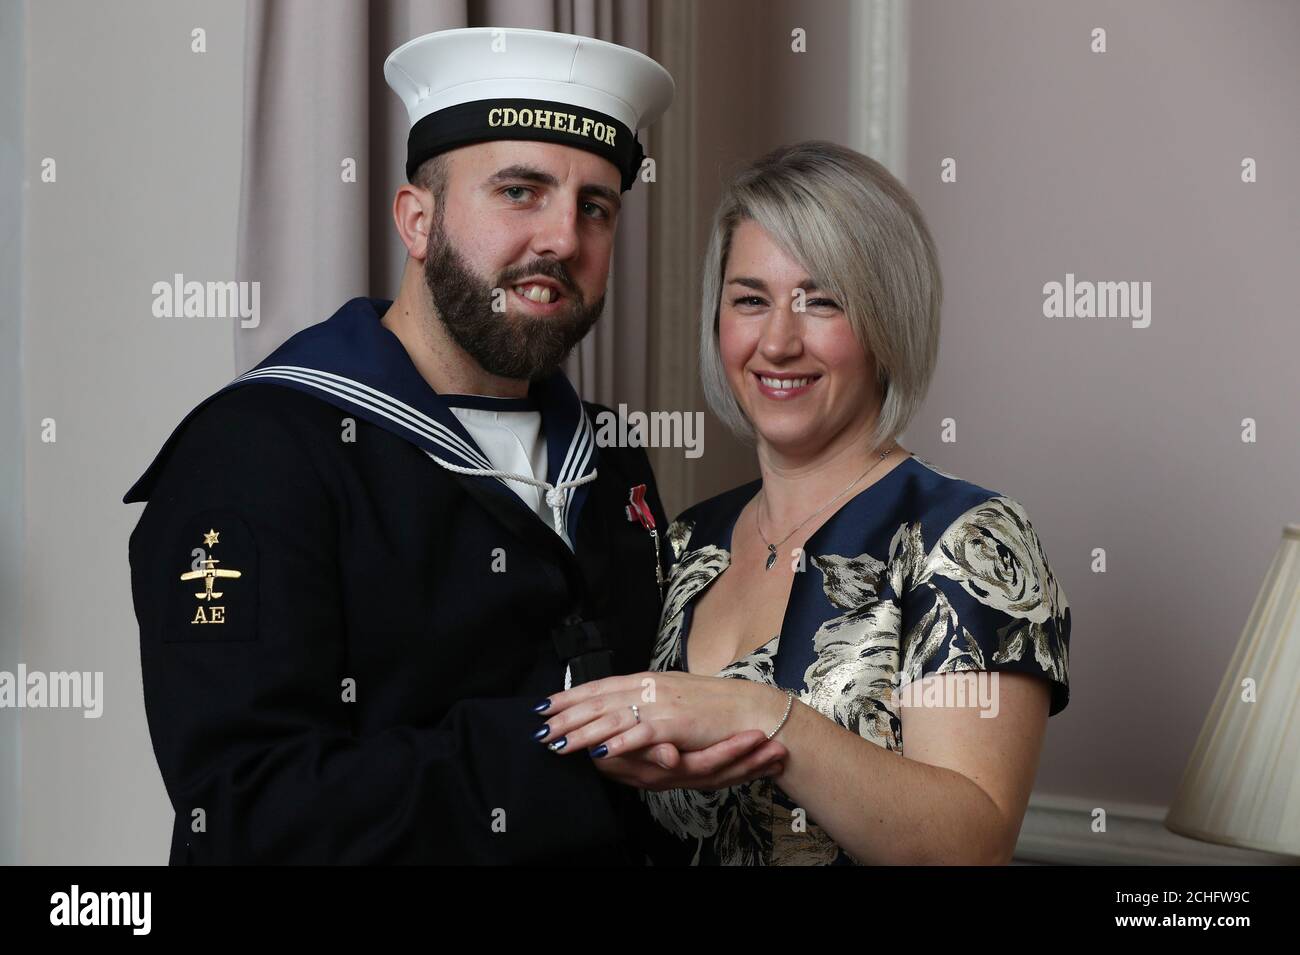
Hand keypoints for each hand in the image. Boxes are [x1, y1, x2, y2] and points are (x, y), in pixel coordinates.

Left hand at [534, 670, 787, 757]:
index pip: (601, 686)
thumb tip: (621, 702)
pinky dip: (617, 743)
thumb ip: (646, 698)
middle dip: (566, 714)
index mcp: (648, 680)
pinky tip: (598, 752)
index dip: (571, 695)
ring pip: (612, 717)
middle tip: (540, 725)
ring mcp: (661, 704)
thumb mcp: (673, 695)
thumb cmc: (713, 706)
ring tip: (557, 741)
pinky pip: (641, 734)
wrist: (749, 707)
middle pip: (598, 700)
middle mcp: (650, 687)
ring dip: (581, 730)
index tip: (546, 704)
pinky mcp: (675, 723)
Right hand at [589, 730, 787, 791]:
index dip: (733, 753)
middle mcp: (679, 778)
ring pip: (723, 779)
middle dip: (753, 763)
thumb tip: (672, 757)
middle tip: (780, 750)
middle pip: (722, 775)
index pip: (707, 765)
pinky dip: (740, 770)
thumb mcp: (620, 754)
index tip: (757, 739)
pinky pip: (718, 778)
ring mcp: (684, 779)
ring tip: (777, 756)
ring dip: (752, 768)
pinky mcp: (685, 775)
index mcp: (667, 770)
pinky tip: (757, 763)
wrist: (595, 759)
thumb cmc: (606, 752)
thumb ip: (647, 754)